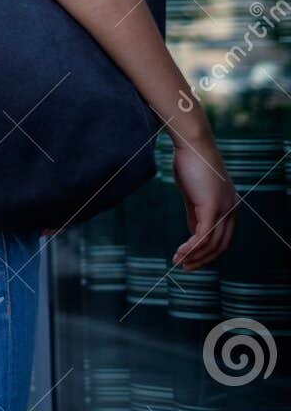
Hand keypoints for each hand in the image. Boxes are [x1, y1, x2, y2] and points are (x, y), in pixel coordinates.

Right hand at [169, 132, 236, 270]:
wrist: (192, 144)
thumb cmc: (190, 163)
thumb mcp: (193, 193)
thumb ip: (195, 213)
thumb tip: (194, 233)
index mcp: (228, 206)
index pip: (222, 237)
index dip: (207, 252)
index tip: (189, 259)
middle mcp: (231, 210)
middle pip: (221, 245)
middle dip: (202, 259)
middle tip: (184, 267)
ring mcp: (224, 208)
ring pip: (212, 243)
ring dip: (195, 256)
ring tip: (178, 261)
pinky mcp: (212, 206)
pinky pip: (203, 234)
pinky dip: (192, 247)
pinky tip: (180, 252)